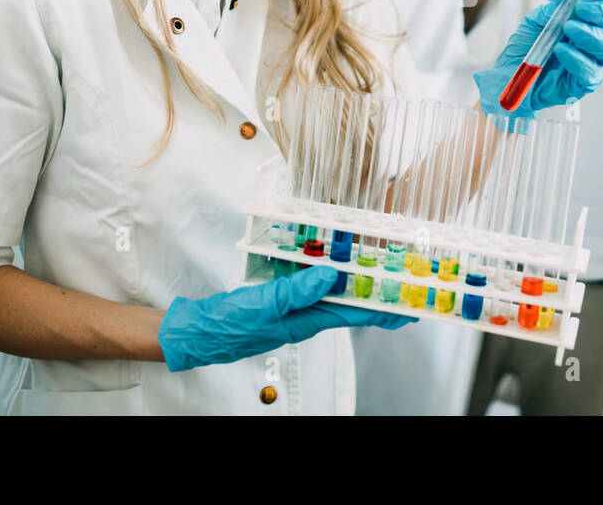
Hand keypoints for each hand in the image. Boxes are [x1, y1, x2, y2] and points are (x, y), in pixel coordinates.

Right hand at [158, 265, 414, 370]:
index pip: (351, 314)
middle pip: (345, 306)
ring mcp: (289, 310)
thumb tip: (331, 277)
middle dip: (372, 298)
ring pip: (327, 296)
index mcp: (305, 321)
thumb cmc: (229, 324)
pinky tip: (323, 269)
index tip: (405, 308)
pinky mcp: (276, 301)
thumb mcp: (266, 304)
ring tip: (371, 275)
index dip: (380, 310)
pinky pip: (307, 288)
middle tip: (398, 288)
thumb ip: (298, 290)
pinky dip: (321, 278)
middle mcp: (302, 317)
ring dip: (350, 287)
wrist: (197, 332)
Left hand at [473, 0, 602, 116]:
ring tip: (567, 28)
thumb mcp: (536, 20)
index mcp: (587, 20)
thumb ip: (554, 5)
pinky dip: (577, 58)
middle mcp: (595, 38)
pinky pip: (592, 72)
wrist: (508, 74)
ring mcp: (591, 61)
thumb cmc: (525, 47)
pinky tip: (560, 50)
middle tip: (580, 8)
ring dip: (590, 34)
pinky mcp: (582, 83)